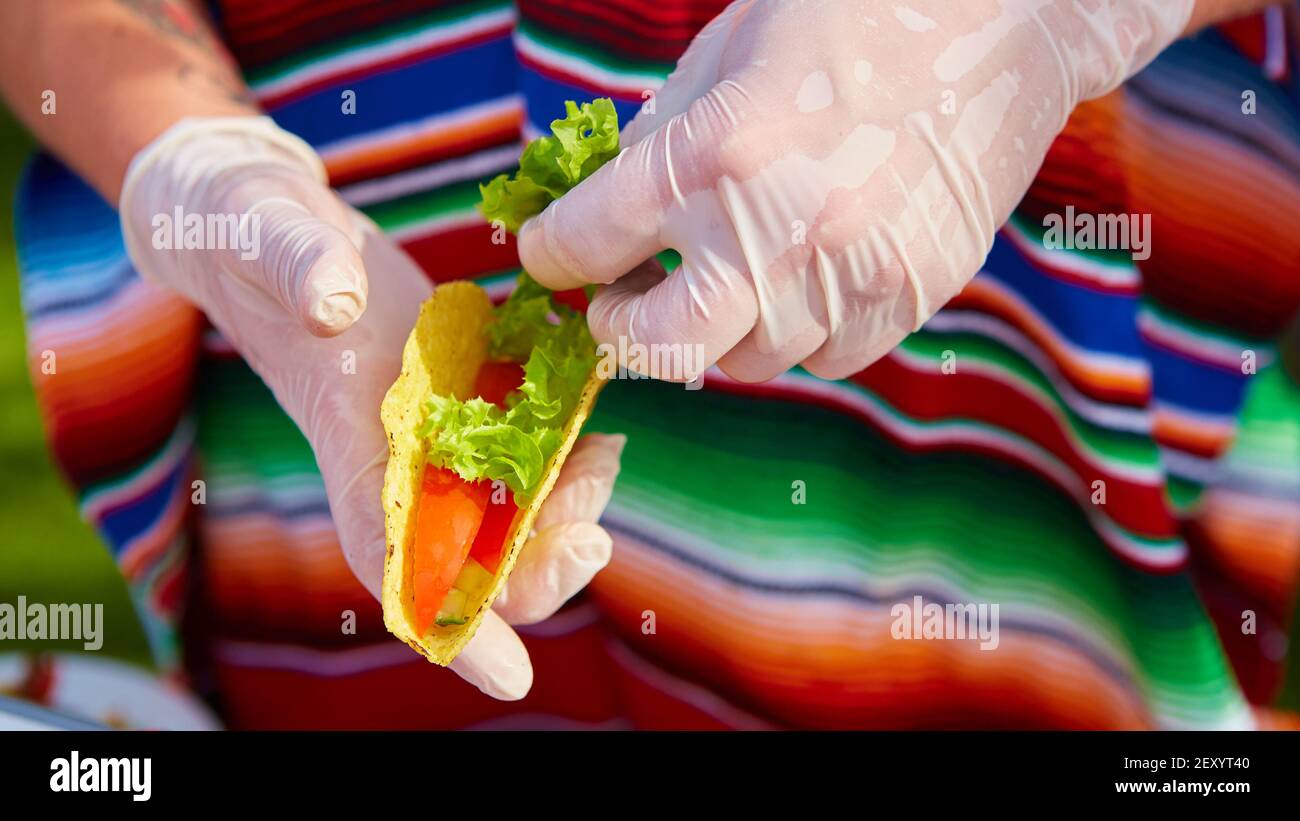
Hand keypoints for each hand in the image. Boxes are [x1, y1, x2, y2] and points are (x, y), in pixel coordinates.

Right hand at [118, 116, 622, 699]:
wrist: (262, 221)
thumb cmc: (254, 233)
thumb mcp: (268, 233)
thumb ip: (296, 265)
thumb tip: (331, 304)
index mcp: (348, 442)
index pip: (392, 559)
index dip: (450, 621)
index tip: (512, 676)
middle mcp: (394, 457)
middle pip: (470, 557)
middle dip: (538, 568)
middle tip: (593, 535)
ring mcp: (431, 430)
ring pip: (506, 511)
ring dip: (563, 514)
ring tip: (606, 461)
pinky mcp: (459, 393)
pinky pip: (521, 450)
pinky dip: (566, 456)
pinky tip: (602, 431)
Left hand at [519, 0, 1193, 381]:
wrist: (994, 18)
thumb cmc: (846, 21)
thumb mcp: (720, 60)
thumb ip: (657, 147)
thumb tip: (608, 219)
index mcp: (708, 155)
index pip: (583, 244)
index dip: (551, 255)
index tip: (555, 257)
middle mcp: (770, 231)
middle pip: (657, 350)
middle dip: (620, 334)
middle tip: (619, 305)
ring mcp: (844, 275)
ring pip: (744, 362)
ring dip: (718, 329)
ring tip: (729, 274)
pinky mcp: (908, 296)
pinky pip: (827, 359)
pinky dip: (800, 332)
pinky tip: (804, 279)